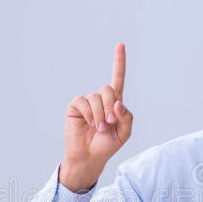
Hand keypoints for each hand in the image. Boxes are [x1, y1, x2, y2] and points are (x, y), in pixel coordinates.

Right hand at [60, 43, 132, 192]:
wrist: (90, 157)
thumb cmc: (107, 145)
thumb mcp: (125, 132)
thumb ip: (127, 116)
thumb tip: (118, 102)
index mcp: (114, 102)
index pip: (118, 79)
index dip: (119, 62)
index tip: (120, 45)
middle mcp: (100, 99)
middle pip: (108, 89)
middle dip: (111, 107)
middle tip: (110, 123)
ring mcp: (87, 102)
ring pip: (96, 97)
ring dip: (100, 115)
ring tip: (99, 128)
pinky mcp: (75, 106)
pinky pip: (83, 102)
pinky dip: (89, 114)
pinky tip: (88, 124)